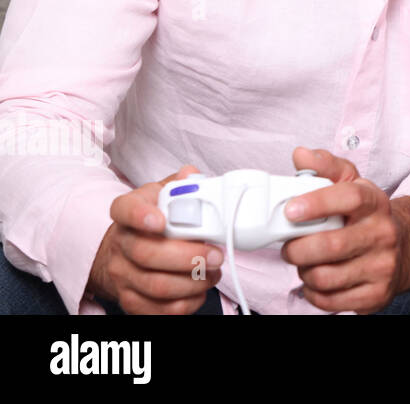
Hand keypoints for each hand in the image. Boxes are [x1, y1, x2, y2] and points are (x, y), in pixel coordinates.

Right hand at [88, 165, 223, 313]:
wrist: (124, 249)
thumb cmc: (152, 217)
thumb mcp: (162, 194)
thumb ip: (180, 184)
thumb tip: (192, 174)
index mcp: (126, 212)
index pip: (125, 210)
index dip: (141, 216)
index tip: (161, 220)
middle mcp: (120, 244)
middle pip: (147, 254)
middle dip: (188, 257)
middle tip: (215, 256)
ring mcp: (122, 274)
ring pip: (155, 285)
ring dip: (192, 283)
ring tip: (213, 274)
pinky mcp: (130, 299)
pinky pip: (156, 310)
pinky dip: (184, 304)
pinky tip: (199, 291)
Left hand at [279, 147, 407, 313]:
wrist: (404, 249)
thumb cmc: (366, 217)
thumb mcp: (352, 185)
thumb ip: (326, 167)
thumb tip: (301, 155)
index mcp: (374, 202)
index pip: (348, 198)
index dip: (317, 203)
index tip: (291, 210)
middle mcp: (382, 233)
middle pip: (331, 245)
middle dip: (297, 249)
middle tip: (289, 246)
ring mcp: (382, 266)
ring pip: (325, 277)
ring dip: (304, 272)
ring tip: (307, 263)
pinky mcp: (376, 295)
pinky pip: (329, 301)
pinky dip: (313, 293)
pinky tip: (318, 280)